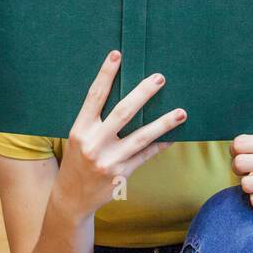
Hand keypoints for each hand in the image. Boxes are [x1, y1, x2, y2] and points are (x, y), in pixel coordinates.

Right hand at [53, 50, 185, 220]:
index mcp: (80, 129)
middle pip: (122, 113)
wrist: (71, 198)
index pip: (94, 96)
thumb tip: (127, 95)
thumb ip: (96, 120)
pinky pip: (146, 155)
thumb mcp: (79, 137)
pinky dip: (160, 145)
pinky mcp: (121, 174)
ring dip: (163, 123)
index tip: (117, 55)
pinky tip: (174, 136)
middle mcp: (93, 144)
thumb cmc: (78, 160)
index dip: (105, 74)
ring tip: (181, 112)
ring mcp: (108, 161)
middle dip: (142, 94)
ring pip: (141, 137)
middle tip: (159, 78)